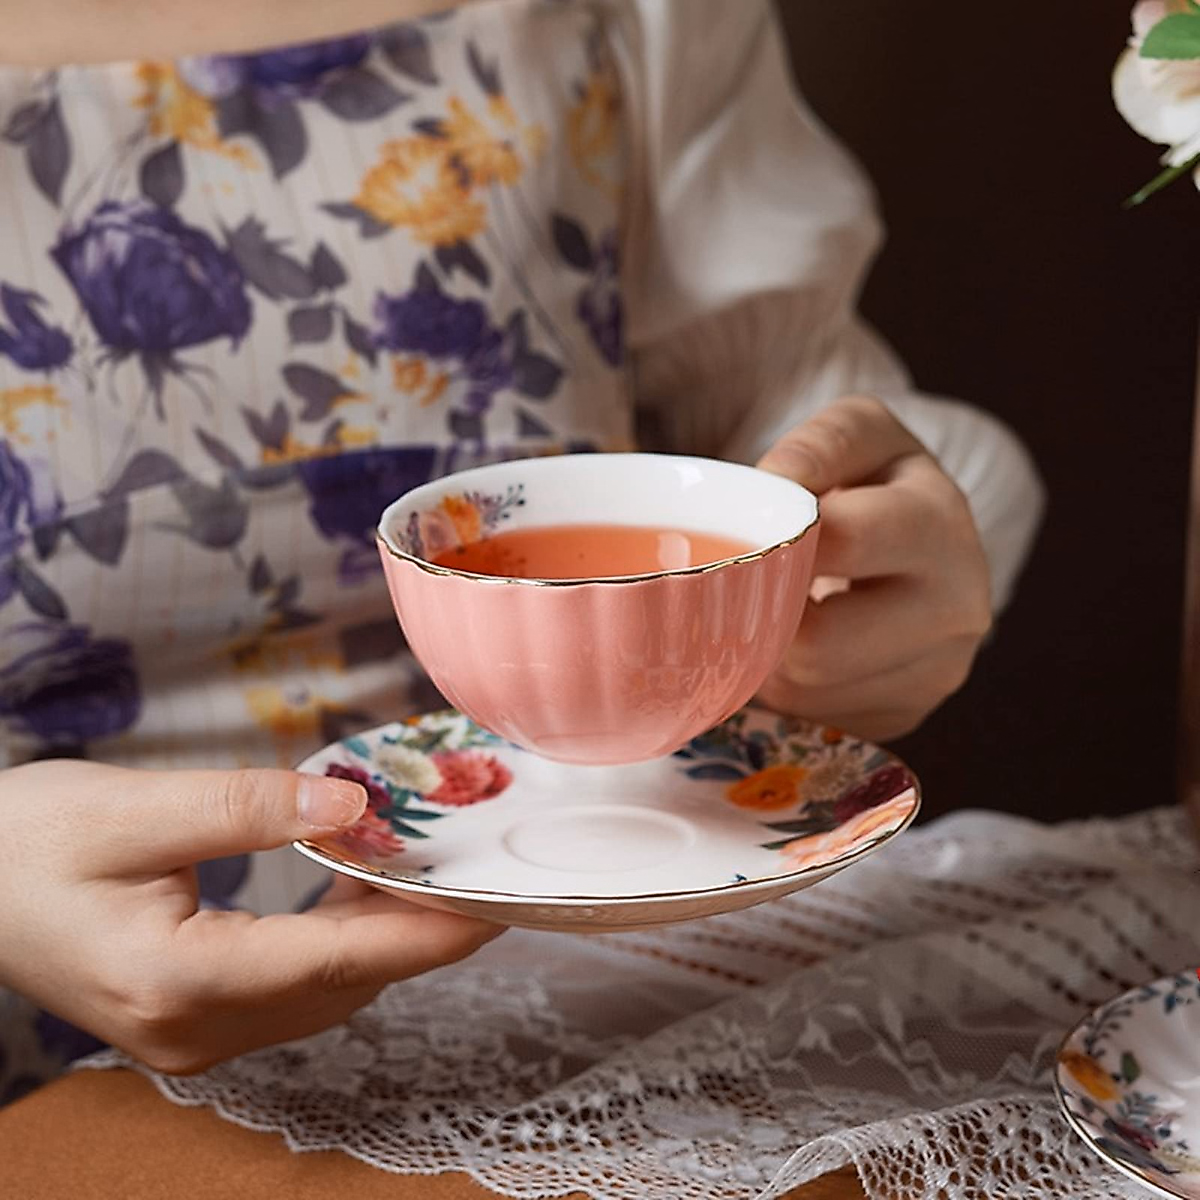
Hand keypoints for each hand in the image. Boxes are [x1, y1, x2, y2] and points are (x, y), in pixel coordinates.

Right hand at [0, 760, 499, 1073]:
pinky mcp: (192, 1019)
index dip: (422, 932)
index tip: (492, 904)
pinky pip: (294, 989)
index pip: (332, 962)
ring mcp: (191, 1036)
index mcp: (174, 982)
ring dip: (383, 936)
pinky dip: (340, 943)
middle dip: (418, 931)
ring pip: (324, 994)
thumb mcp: (133, 807)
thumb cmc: (27, 842)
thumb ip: (247, 806)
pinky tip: (358, 886)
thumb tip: (351, 804)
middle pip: (340, 984)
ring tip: (432, 870)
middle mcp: (190, 1030)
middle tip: (480, 871)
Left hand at [756, 395, 991, 740]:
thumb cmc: (877, 483)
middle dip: (765, 618)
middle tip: (743, 590)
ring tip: (769, 613)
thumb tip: (774, 483)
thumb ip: (818, 446)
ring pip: (806, 691)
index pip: (842, 542)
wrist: (925, 545)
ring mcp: (936, 674)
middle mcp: (956, 609)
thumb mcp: (858, 436)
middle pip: (818, 644)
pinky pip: (816, 721)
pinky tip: (794, 649)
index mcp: (940, 527)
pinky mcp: (906, 716)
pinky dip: (787, 691)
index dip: (777, 542)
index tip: (748, 536)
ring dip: (766, 658)